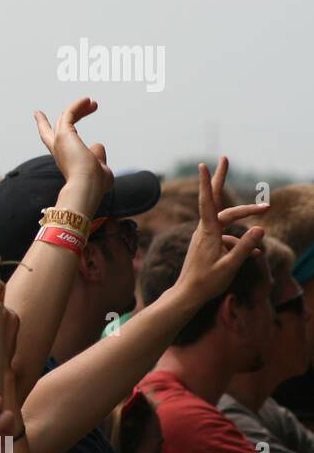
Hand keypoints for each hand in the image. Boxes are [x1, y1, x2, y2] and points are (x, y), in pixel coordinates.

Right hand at [32, 98, 112, 216]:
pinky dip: (77, 106)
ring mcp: (60, 141)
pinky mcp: (64, 134)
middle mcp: (58, 150)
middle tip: (53, 109)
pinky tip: (88, 100)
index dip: (47, 130)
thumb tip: (96, 144)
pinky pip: (69, 114)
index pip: (53, 143)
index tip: (39, 119)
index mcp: (64, 160)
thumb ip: (98, 157)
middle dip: (59, 118)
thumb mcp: (100, 169)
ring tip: (92, 102)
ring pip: (64, 119)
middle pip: (52, 129)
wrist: (86, 186)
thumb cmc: (94, 184)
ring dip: (78, 109)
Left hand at [171, 159, 266, 303]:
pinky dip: (240, 242)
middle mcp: (204, 230)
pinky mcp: (208, 243)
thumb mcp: (230, 266)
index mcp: (208, 233)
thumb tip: (260, 228)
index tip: (204, 165)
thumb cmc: (207, 282)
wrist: (188, 295)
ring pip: (226, 217)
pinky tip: (256, 253)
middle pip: (216, 200)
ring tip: (265, 207)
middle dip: (221, 178)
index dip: (207, 183)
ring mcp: (205, 235)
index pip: (208, 203)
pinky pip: (227, 236)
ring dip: (244, 213)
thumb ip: (244, 247)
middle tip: (225, 158)